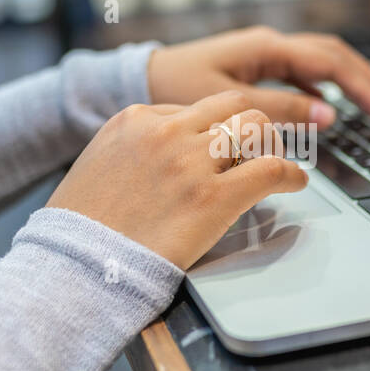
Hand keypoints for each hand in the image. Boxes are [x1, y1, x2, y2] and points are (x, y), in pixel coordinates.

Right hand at [47, 91, 307, 268]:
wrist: (75, 265)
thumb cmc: (81, 229)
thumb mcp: (98, 166)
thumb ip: (133, 152)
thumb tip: (163, 160)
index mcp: (134, 120)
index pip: (192, 109)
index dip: (212, 130)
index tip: (221, 147)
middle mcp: (166, 132)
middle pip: (231, 106)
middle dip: (249, 125)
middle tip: (260, 148)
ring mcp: (191, 162)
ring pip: (256, 126)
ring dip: (273, 143)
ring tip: (277, 163)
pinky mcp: (214, 197)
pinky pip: (270, 170)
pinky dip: (290, 174)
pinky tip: (295, 183)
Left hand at [147, 26, 369, 128]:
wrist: (136, 80)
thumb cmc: (172, 91)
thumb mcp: (228, 105)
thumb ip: (279, 111)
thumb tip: (328, 116)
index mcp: (266, 48)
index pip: (331, 64)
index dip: (364, 88)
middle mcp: (268, 44)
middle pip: (333, 57)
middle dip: (366, 82)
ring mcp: (262, 54)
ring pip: (320, 63)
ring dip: (349, 83)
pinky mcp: (254, 67)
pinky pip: (300, 73)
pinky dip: (323, 89)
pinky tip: (329, 109)